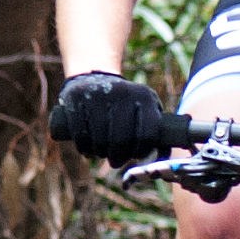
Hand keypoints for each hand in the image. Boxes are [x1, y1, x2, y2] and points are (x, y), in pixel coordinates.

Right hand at [49, 70, 177, 163]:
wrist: (95, 77)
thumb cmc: (125, 105)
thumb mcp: (145, 109)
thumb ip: (157, 134)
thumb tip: (163, 157)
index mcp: (144, 96)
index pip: (148, 134)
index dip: (141, 152)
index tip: (134, 156)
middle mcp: (122, 92)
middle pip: (121, 139)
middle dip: (118, 156)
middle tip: (115, 162)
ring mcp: (97, 93)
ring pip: (100, 139)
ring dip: (101, 153)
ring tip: (102, 153)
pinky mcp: (76, 97)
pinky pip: (80, 133)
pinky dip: (84, 147)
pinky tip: (88, 150)